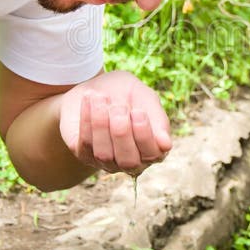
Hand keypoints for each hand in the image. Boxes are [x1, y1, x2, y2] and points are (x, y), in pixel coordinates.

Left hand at [58, 70, 172, 174]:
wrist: (97, 87)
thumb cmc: (127, 94)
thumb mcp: (145, 97)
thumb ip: (157, 118)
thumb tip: (165, 145)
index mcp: (152, 148)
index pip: (153, 154)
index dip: (144, 135)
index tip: (138, 111)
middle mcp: (131, 161)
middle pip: (129, 161)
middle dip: (122, 132)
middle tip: (119, 107)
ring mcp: (106, 161)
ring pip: (104, 154)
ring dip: (101, 124)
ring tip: (101, 97)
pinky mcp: (84, 154)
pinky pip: (85, 144)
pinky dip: (87, 119)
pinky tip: (90, 99)